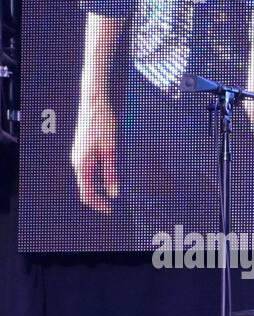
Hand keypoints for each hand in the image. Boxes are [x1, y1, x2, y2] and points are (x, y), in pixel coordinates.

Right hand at [70, 93, 118, 214]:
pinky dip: (96, 179)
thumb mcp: (110, 151)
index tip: (110, 210)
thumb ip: (111, 173)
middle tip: (112, 206)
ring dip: (97, 189)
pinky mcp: (82, 150)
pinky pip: (87, 171)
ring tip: (111, 196)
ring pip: (85, 179)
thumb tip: (113, 193)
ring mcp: (78, 155)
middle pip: (85, 187)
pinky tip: (107, 179)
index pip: (87, 192)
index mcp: (83, 164)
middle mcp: (77, 161)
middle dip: (97, 199)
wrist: (94, 105)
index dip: (98, 204)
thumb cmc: (103, 125)